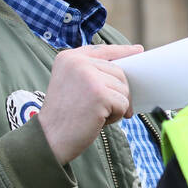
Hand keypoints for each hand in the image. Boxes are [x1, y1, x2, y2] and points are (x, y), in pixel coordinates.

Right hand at [36, 44, 141, 163]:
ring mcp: (89, 77)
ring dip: (115, 107)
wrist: (50, 138)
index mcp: (69, 58)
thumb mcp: (71, 85)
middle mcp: (78, 62)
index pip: (102, 50)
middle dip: (118, 93)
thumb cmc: (63, 116)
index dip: (121, 51)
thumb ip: (92, 73)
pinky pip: (123, 103)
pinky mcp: (100, 94)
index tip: (137, 50)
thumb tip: (125, 74)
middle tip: (105, 110)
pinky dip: (115, 116)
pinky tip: (97, 120)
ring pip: (123, 88)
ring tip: (94, 114)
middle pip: (118, 72)